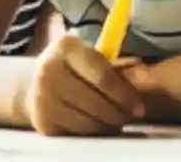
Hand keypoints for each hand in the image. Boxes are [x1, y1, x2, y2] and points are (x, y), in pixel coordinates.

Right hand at [19, 35, 144, 135]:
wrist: (34, 82)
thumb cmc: (73, 67)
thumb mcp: (90, 56)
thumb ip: (117, 66)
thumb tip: (146, 76)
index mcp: (66, 47)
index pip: (102, 76)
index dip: (125, 94)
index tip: (139, 107)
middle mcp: (49, 70)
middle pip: (97, 103)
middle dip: (119, 114)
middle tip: (130, 116)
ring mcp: (42, 97)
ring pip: (88, 122)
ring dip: (108, 125)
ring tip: (115, 120)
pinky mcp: (42, 120)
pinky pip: (78, 133)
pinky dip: (92, 132)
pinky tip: (98, 125)